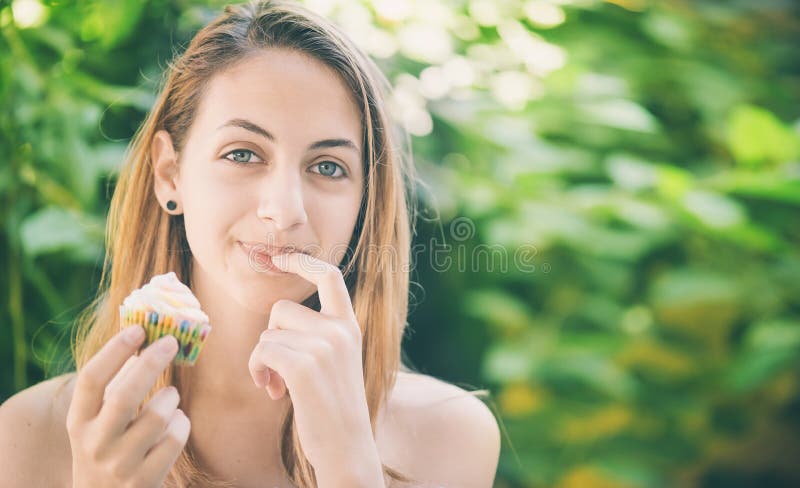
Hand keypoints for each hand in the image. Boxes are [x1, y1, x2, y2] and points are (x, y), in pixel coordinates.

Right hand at [67, 326, 190, 487]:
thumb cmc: (108, 448)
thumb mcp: (98, 421)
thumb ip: (115, 385)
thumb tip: (143, 340)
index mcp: (78, 422)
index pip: (90, 379)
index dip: (114, 350)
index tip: (138, 329)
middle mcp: (94, 443)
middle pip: (124, 395)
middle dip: (151, 363)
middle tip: (171, 341)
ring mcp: (119, 464)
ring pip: (158, 415)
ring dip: (170, 398)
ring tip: (169, 399)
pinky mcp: (144, 480)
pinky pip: (174, 437)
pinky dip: (181, 423)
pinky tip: (175, 425)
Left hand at [248, 253, 381, 482]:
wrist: (347, 449)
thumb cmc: (334, 410)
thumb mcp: (336, 363)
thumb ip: (319, 335)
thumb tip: (279, 318)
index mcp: (350, 327)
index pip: (329, 277)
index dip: (302, 264)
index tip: (280, 259)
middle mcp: (340, 331)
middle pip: (281, 310)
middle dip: (270, 338)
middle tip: (277, 371)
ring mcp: (324, 347)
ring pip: (268, 334)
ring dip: (262, 360)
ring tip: (276, 385)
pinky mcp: (304, 366)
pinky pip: (262, 352)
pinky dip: (259, 371)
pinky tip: (273, 392)